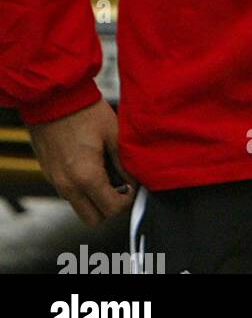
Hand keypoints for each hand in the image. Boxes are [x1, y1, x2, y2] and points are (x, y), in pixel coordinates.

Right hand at [28, 98, 136, 226]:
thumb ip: (124, 162)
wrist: (53, 98)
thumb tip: (135, 181)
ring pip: (79, 207)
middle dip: (110, 207)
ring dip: (95, 199)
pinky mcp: (50, 175)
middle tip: (122, 185)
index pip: (112, 209)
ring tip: (107, 172)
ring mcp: (56, 182)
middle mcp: (68, 186)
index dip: (128, 201)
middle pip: (93, 219)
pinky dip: (82, 189)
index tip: (134, 185)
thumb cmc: (86, 112)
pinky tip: (92, 165)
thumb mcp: (113, 133)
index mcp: (86, 177)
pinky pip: (69, 193)